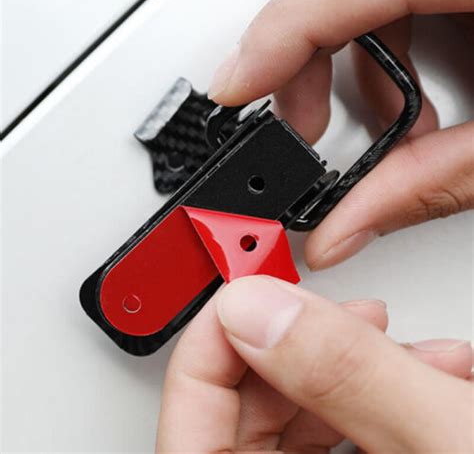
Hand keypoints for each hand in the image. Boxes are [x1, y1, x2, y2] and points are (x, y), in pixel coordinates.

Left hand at [156, 276, 472, 451]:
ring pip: (296, 425)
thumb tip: (254, 308)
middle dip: (286, 348)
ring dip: (340, 366)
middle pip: (242, 420)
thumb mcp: (450, 448)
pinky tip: (423, 372)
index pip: (190, 430)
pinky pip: (340, 441)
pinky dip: (373, 395)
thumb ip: (346, 376)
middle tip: (324, 311)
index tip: (242, 299)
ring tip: (396, 338)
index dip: (207, 351)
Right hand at [208, 0, 473, 269]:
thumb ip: (427, 186)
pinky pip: (396, 5)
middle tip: (302, 135)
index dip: (272, 40)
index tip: (231, 92)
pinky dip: (386, 62)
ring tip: (384, 140)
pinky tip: (412, 111)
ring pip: (362, 2)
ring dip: (353, 76)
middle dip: (305, 72)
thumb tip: (339, 233)